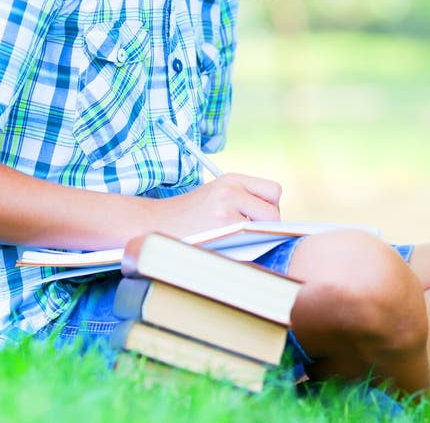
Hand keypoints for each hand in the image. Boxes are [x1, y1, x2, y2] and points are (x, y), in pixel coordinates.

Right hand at [150, 172, 281, 238]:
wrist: (153, 224)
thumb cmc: (188, 216)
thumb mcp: (216, 196)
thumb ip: (243, 201)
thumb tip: (277, 223)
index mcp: (231, 180)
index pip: (273, 191)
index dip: (270, 207)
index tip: (258, 219)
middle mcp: (230, 191)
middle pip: (274, 211)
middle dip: (268, 226)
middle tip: (249, 234)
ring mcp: (226, 211)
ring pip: (266, 229)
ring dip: (258, 238)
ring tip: (238, 242)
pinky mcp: (221, 231)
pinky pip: (250, 244)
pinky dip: (247, 250)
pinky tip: (231, 249)